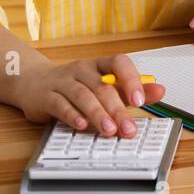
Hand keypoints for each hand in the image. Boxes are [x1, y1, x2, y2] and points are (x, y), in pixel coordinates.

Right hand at [16, 54, 165, 134]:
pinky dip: (72, 115)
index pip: (119, 63)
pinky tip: (81, 125)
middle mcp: (82, 70)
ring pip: (83, 95)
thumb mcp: (105, 86)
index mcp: (100, 65)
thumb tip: (160, 90)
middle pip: (103, 87)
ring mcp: (63, 81)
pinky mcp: (47, 96)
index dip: (131, 79)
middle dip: (118, 109)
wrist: (34, 83)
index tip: (141, 100)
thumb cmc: (75, 86)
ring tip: (110, 130)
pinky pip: (60, 104)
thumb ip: (131, 90)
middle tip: (128, 129)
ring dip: (98, 114)